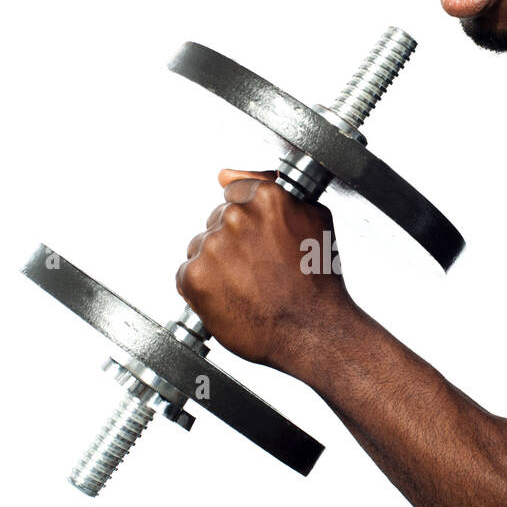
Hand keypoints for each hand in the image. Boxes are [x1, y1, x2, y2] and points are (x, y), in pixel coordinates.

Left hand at [176, 169, 352, 373]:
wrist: (315, 332)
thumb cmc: (318, 282)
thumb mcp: (313, 219)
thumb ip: (271, 186)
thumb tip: (224, 174)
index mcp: (266, 198)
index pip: (235, 194)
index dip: (249, 223)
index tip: (260, 243)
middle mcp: (235, 218)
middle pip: (217, 222)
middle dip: (233, 244)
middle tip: (261, 272)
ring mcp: (213, 248)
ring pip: (201, 249)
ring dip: (218, 266)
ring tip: (249, 288)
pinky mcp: (195, 278)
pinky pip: (188, 275)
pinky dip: (203, 289)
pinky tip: (231, 299)